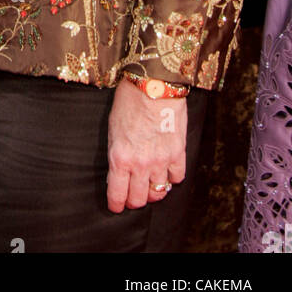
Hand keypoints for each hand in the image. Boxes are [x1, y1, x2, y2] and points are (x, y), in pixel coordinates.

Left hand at [106, 77, 187, 211]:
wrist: (153, 85)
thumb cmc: (128, 101)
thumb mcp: (113, 128)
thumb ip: (117, 153)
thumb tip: (119, 170)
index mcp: (120, 158)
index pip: (117, 194)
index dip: (116, 204)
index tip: (116, 206)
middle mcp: (141, 164)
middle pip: (139, 199)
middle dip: (134, 201)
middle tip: (132, 196)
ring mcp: (161, 161)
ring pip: (159, 193)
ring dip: (153, 191)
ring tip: (150, 185)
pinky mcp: (178, 153)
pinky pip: (177, 178)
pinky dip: (172, 177)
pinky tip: (167, 170)